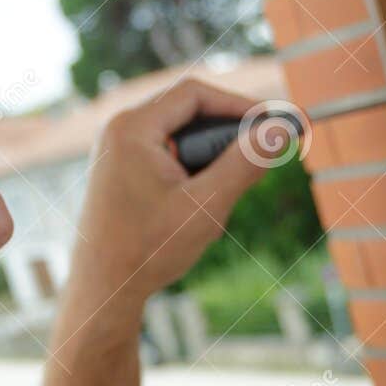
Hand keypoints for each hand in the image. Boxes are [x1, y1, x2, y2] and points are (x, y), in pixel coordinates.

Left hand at [35, 78, 293, 385]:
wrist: (103, 292)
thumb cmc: (147, 250)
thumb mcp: (206, 205)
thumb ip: (245, 162)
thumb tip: (282, 129)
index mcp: (130, 128)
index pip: (194, 94)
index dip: (238, 106)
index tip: (272, 126)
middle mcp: (118, 132)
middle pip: (186, 112)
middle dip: (226, 134)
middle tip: (261, 157)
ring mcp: (116, 152)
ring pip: (179, 136)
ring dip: (210, 156)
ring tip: (228, 191)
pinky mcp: (120, 173)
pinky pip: (166, 155)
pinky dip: (192, 170)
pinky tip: (204, 203)